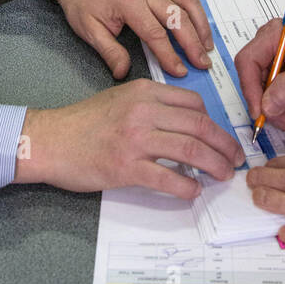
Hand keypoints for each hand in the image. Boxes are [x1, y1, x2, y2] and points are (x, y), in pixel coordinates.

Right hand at [14, 79, 240, 196]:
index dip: (214, 122)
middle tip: (235, 159)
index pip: (194, 103)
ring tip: (223, 176)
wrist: (49, 140)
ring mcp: (135, 140)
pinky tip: (193, 191)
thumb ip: (153, 106)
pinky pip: (168, 179)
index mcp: (144, 91)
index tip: (221, 137)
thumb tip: (188, 125)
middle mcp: (143, 111)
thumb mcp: (121, 99)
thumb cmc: (84, 122)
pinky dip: (187, 187)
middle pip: (199, 126)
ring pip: (190, 151)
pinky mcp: (125, 168)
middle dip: (225, 145)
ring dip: (214, 166)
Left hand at [43, 0, 213, 78]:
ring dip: (201, 24)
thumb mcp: (90, 32)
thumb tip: (124, 72)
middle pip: (177, 16)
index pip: (155, 32)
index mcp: (128, 2)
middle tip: (203, 63)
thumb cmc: (85, 6)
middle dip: (192, 42)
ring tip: (207, 47)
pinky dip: (198, 8)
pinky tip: (201, 26)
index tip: (180, 72)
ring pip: (187, 0)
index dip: (169, 54)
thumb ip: (110, 52)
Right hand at [235, 9, 284, 131]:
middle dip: (274, 106)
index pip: (247, 63)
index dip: (250, 89)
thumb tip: (266, 107)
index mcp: (272, 36)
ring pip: (269, 95)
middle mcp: (271, 48)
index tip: (260, 112)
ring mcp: (278, 62)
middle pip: (257, 82)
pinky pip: (281, 97)